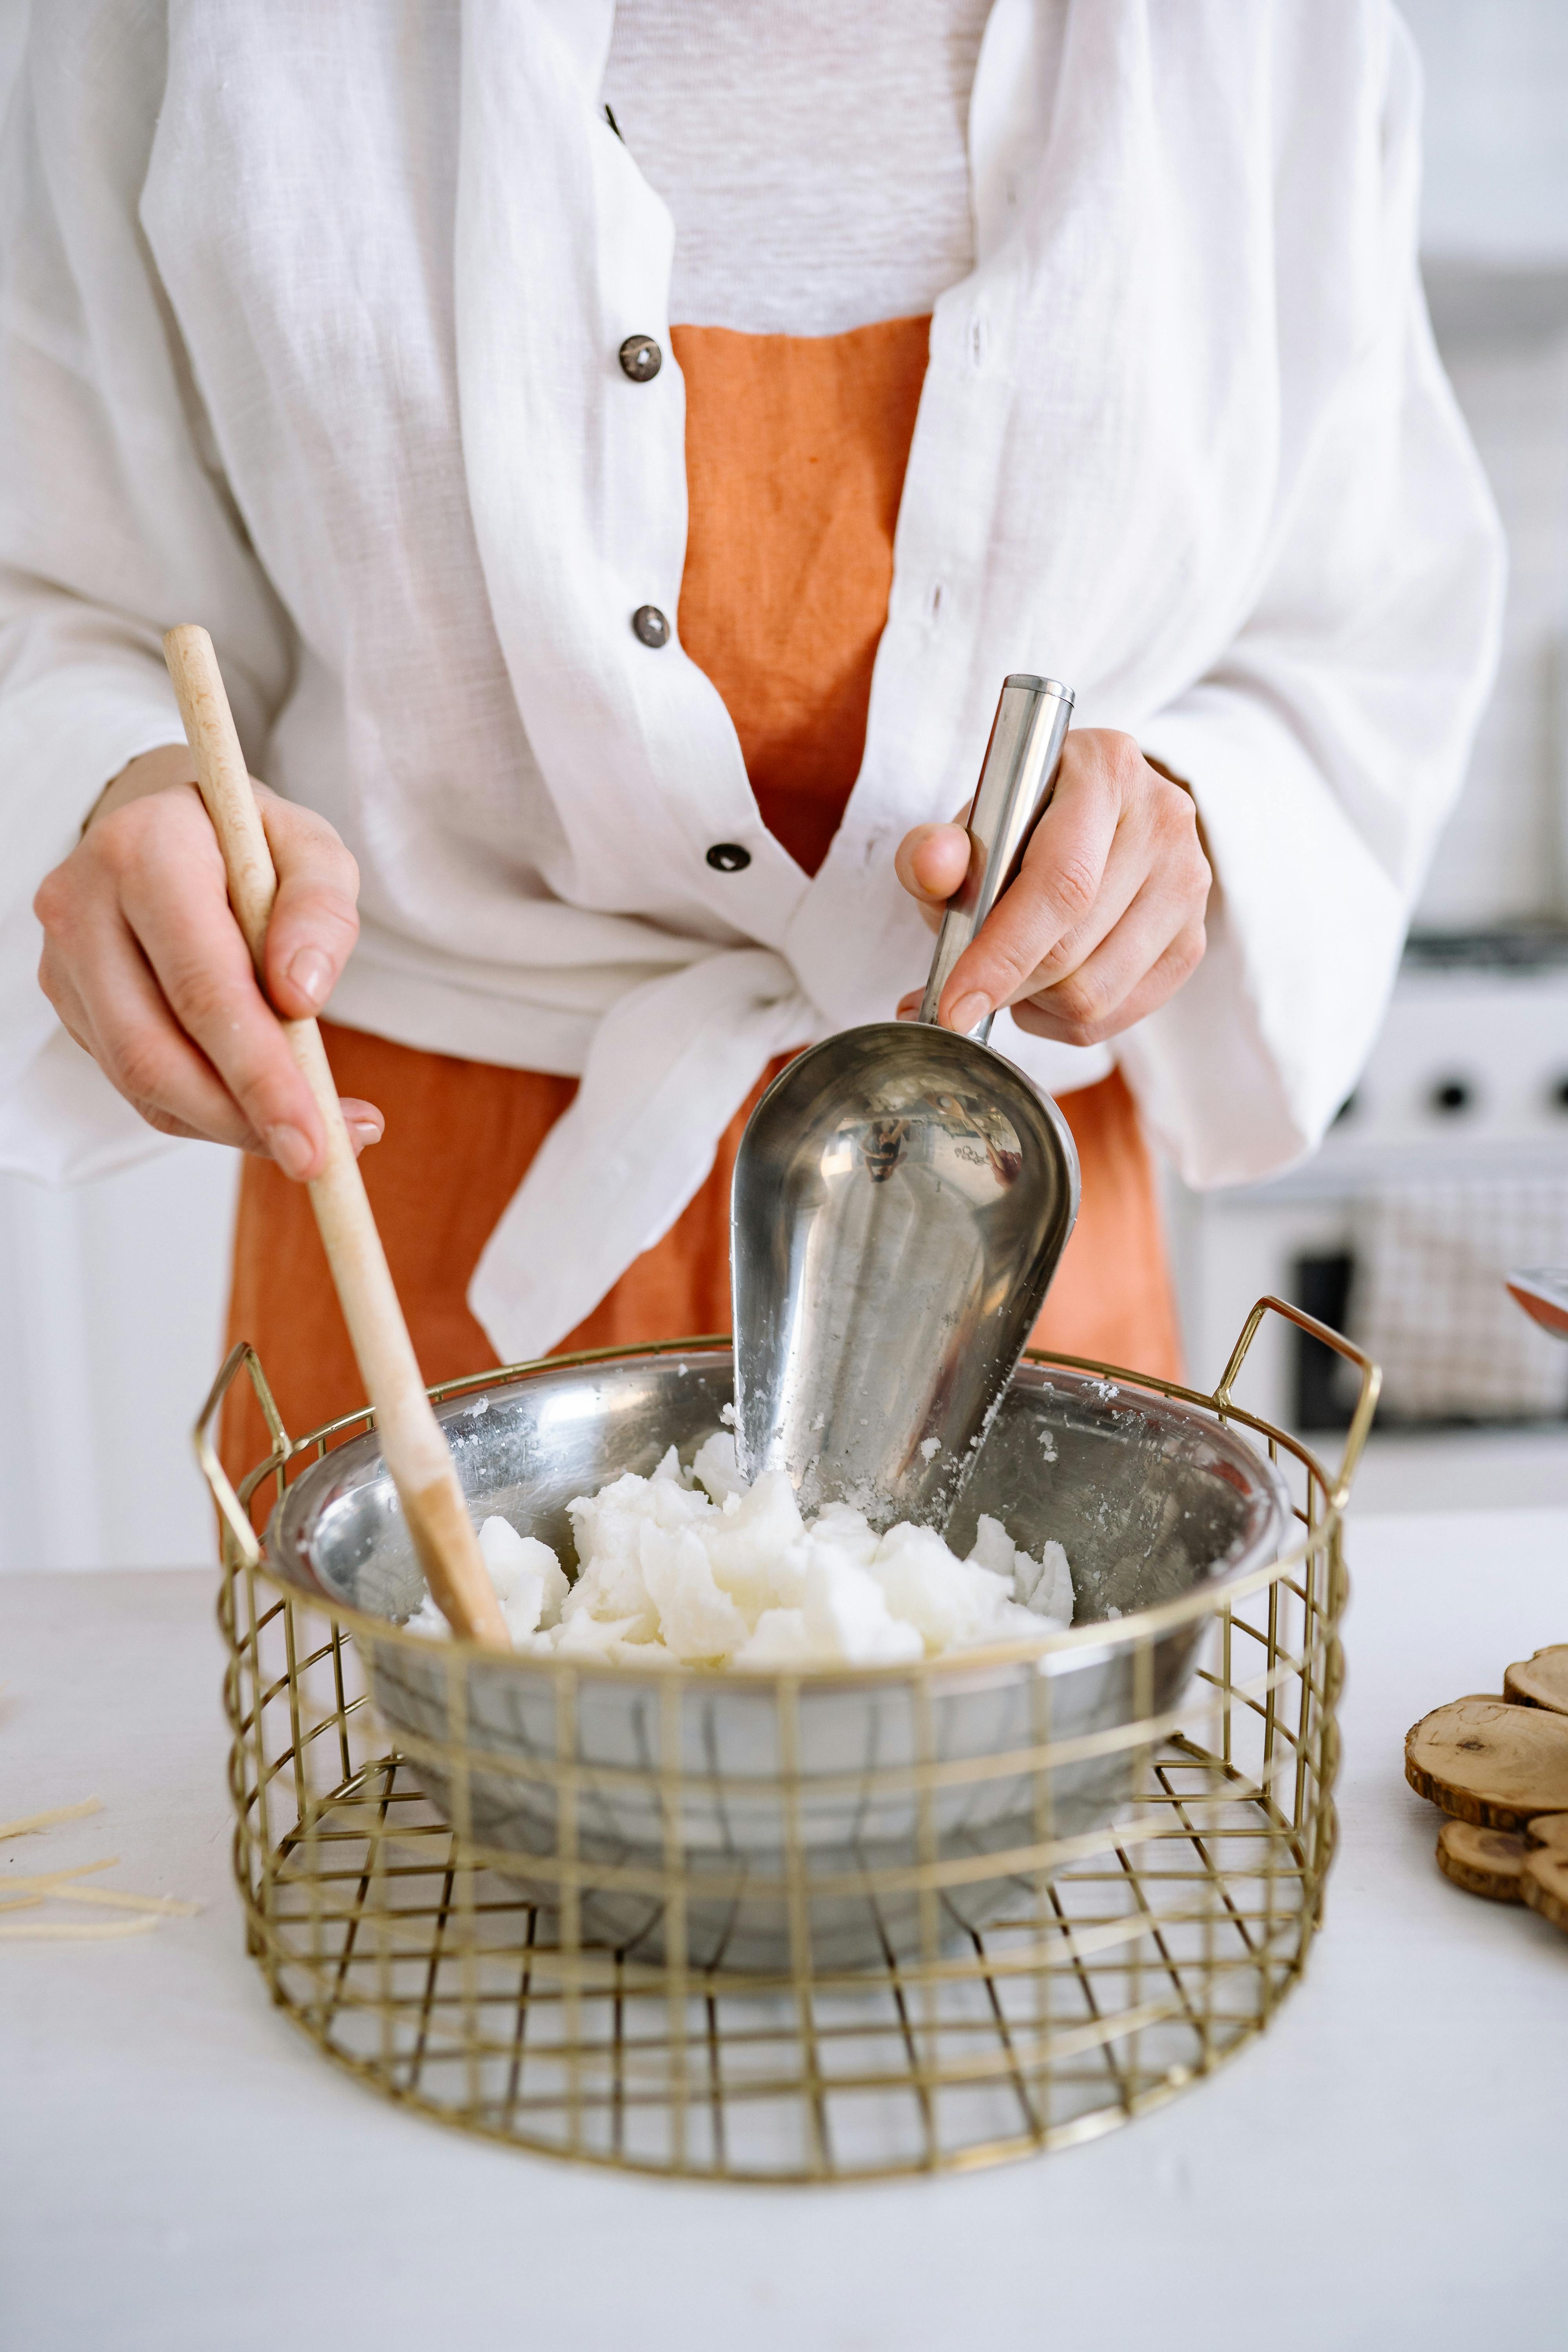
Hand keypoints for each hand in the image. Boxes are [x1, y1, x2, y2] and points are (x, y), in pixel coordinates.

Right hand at [35, 745, 379, 1176]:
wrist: (171, 829)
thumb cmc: (250, 843)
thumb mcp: (311, 848)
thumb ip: (320, 909)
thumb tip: (302, 996)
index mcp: (143, 852)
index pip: (200, 986)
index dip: (259, 1072)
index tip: (317, 1134)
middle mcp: (82, 906)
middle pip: (156, 1049)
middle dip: (242, 1117)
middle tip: (320, 1157)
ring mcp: (64, 962)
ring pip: (140, 1079)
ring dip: (229, 1123)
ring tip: (311, 1133)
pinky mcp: (70, 1004)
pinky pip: (137, 1083)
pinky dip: (205, 1111)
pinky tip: (261, 1107)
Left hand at [893, 729, 1209, 1044]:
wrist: (1086, 823)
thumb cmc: (1018, 825)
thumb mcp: (967, 826)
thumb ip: (934, 848)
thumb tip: (931, 867)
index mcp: (1105, 771)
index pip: (1061, 884)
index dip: (1003, 954)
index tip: (953, 1005)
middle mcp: (1163, 821)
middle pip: (1074, 948)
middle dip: (1007, 984)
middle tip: (967, 986)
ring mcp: (1188, 883)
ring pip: (1097, 993)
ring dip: (1036, 1004)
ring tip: (1012, 972)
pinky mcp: (1193, 939)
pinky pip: (1120, 1014)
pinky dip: (1067, 1020)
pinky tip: (1045, 987)